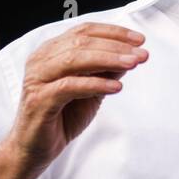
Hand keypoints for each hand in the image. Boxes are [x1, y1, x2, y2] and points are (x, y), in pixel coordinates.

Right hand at [6, 22, 147, 172]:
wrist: (36, 148)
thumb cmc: (63, 116)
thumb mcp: (91, 89)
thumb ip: (106, 70)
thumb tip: (130, 54)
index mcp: (51, 51)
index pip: (84, 31)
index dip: (113, 32)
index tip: (140, 40)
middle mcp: (41, 60)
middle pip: (81, 42)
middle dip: (116, 46)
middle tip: (141, 54)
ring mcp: (37, 79)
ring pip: (75, 60)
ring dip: (108, 60)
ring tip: (133, 64)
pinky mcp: (39, 100)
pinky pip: (70, 86)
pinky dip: (95, 84)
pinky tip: (116, 86)